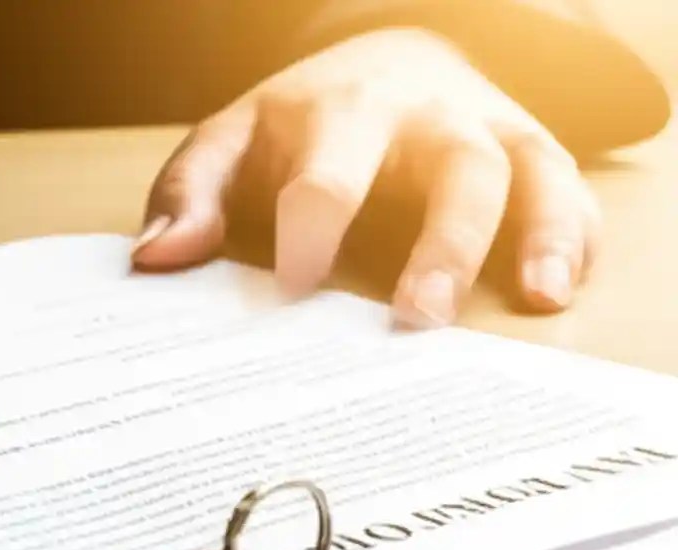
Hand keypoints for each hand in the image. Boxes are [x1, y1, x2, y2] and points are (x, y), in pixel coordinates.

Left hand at [134, 27, 600, 326]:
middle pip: (444, 168)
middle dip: (437, 240)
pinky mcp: (527, 152)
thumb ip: (190, 194)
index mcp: (336, 117)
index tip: (297, 287)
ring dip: (529, 233)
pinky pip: (564, 187)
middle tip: (418, 318)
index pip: (327, 171)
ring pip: (516, 174)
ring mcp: (481, 132)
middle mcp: (419, 120)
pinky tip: (556, 287)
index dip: (315, 225)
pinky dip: (571, 233)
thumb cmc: (298, 122)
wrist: (386, 58)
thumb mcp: (231, 141)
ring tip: (532, 297)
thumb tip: (151, 258)